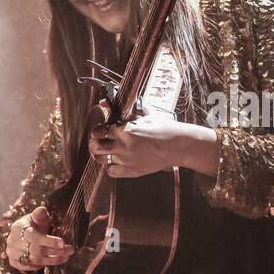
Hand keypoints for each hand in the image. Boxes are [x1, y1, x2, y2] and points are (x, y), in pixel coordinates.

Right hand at [7, 205, 73, 272]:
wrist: (19, 236)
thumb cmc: (32, 225)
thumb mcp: (36, 218)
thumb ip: (39, 214)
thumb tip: (42, 209)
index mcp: (18, 228)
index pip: (34, 237)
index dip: (49, 241)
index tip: (63, 243)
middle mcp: (13, 241)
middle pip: (37, 250)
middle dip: (55, 252)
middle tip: (70, 250)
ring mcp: (12, 253)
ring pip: (35, 260)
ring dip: (52, 260)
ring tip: (66, 257)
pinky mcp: (14, 262)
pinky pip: (30, 267)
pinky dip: (42, 265)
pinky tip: (53, 261)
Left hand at [89, 114, 207, 177]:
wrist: (178, 146)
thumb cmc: (164, 128)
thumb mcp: (145, 113)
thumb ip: (124, 107)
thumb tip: (104, 101)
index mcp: (126, 130)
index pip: (100, 131)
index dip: (97, 130)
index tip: (100, 129)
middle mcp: (124, 146)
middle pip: (96, 146)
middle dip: (94, 142)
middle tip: (97, 140)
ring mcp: (127, 160)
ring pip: (101, 160)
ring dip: (99, 154)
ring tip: (103, 150)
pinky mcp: (132, 171)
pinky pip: (111, 171)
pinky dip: (109, 166)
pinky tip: (114, 160)